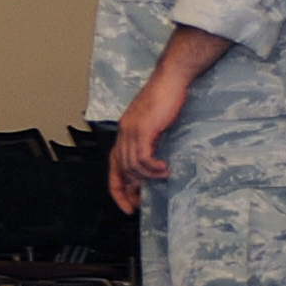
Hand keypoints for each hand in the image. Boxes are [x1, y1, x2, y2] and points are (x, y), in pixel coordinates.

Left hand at [108, 25, 232, 212]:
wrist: (171, 79)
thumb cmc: (166, 99)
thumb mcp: (154, 125)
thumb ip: (149, 143)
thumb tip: (151, 166)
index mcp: (124, 134)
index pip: (113, 167)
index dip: (117, 189)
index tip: (127, 205)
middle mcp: (123, 133)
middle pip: (120, 170)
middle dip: (130, 189)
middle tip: (143, 201)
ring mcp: (131, 131)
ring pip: (132, 165)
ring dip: (148, 176)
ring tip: (163, 175)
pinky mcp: (143, 128)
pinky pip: (142, 157)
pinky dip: (152, 167)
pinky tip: (164, 168)